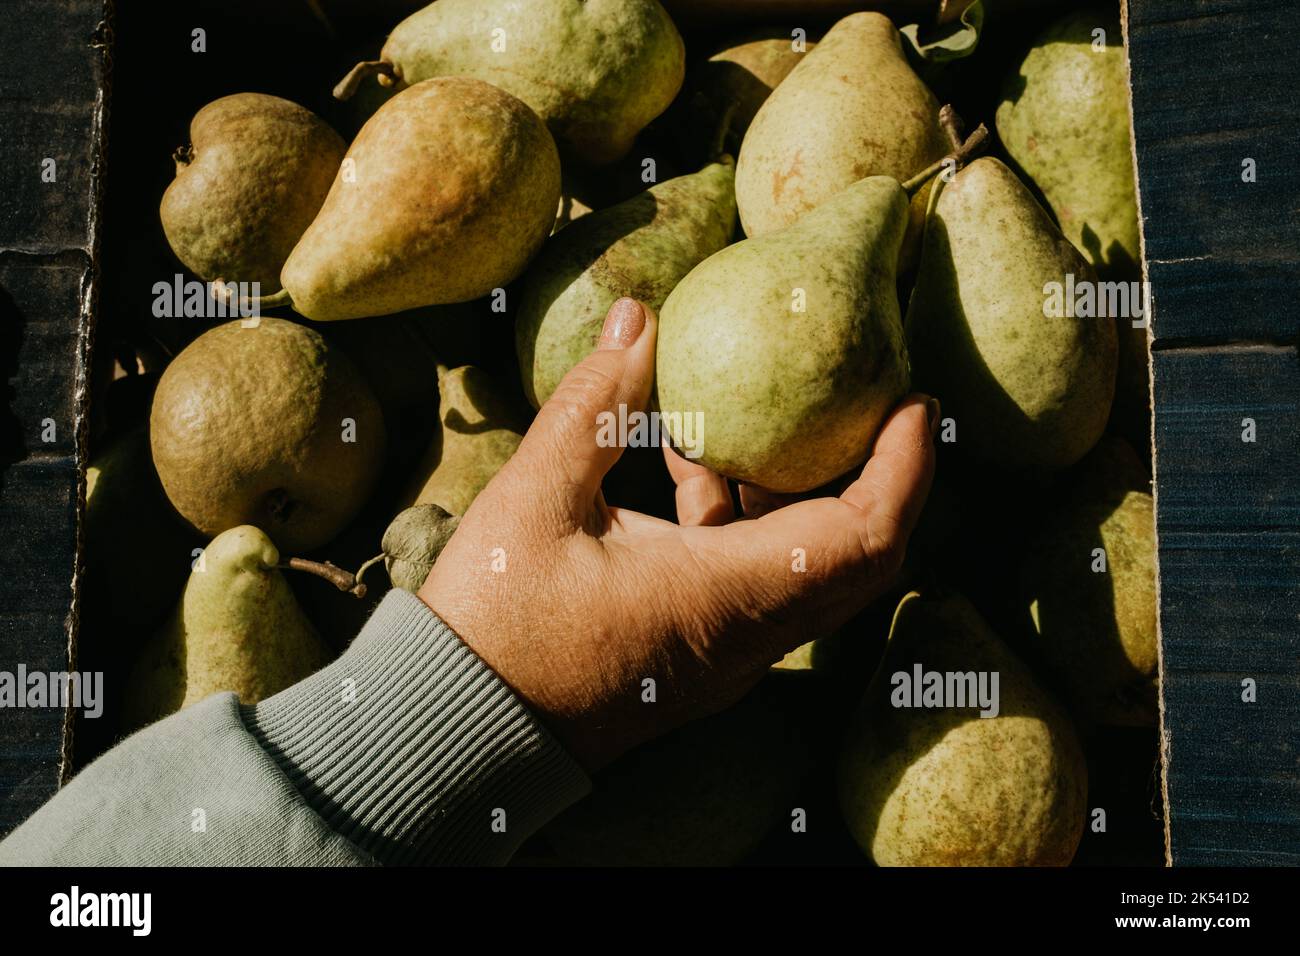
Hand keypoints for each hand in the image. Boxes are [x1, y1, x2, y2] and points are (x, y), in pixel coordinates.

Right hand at [420, 298, 936, 769]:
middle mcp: (746, 635)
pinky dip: (738, 516)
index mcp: (726, 596)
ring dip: (796, 491)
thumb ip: (596, 404)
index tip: (916, 402)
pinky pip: (751, 579)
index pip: (864, 537)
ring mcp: (724, 650)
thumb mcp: (538, 497)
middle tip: (875, 399)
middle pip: (855, 555)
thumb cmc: (496, 622)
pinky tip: (682, 461)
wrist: (460, 728)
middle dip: (879, 475)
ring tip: (767, 415)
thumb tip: (637, 319)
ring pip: (802, 566)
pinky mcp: (695, 649)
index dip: (905, 468)